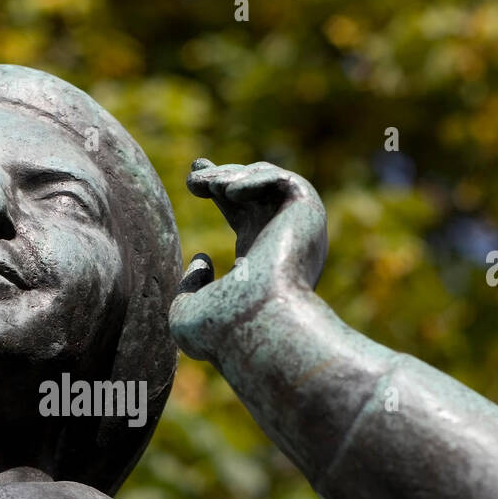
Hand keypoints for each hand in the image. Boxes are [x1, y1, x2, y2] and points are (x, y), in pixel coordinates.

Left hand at [169, 159, 327, 360]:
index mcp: (261, 259)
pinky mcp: (308, 215)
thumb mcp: (189, 311)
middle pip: (255, 193)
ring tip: (207, 186)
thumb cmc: (224, 329)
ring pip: (269, 182)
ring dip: (232, 177)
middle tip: (195, 169)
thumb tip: (201, 258)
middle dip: (225, 174)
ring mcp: (297, 229)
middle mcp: (282, 241)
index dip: (219, 193)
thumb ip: (191, 286)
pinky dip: (256, 179)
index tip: (194, 183)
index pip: (242, 215)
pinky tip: (229, 193)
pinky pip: (285, 182)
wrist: (256, 325)